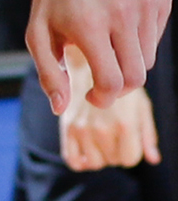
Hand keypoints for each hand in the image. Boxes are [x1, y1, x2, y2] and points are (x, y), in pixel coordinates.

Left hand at [26, 0, 170, 113]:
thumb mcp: (38, 32)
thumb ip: (49, 72)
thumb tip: (61, 107)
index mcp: (90, 25)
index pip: (113, 82)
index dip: (103, 98)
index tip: (92, 96)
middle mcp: (123, 13)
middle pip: (136, 76)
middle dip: (118, 85)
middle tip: (100, 76)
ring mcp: (146, 3)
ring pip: (148, 58)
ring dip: (128, 59)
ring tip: (104, 40)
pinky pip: (157, 35)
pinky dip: (140, 38)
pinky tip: (118, 19)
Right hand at [62, 46, 161, 170]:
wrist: (81, 55)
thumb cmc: (117, 85)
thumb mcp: (139, 102)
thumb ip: (146, 131)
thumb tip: (153, 158)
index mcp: (123, 124)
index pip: (130, 158)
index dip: (131, 149)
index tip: (127, 133)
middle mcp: (100, 130)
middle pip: (113, 161)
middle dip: (115, 149)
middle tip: (113, 129)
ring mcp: (80, 130)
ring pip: (93, 163)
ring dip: (98, 154)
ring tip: (100, 134)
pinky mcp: (64, 127)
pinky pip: (72, 159)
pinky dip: (79, 159)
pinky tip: (85, 146)